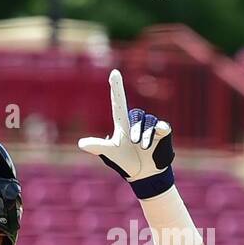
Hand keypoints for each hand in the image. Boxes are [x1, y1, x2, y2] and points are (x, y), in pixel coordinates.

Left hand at [78, 69, 175, 196]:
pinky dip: (159, 131)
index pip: (118, 101)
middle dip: (136, 130)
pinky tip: (159, 133)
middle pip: (136, 115)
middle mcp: (136, 121)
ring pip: (149, 122)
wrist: (143, 173)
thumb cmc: (125, 161)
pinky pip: (162, 126)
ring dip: (145, 135)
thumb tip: (81, 143)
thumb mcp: (110, 153)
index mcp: (122, 123)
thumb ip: (98, 146)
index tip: (114, 72)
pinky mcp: (162, 131)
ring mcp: (150, 125)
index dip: (116, 87)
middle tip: (134, 143)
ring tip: (142, 147)